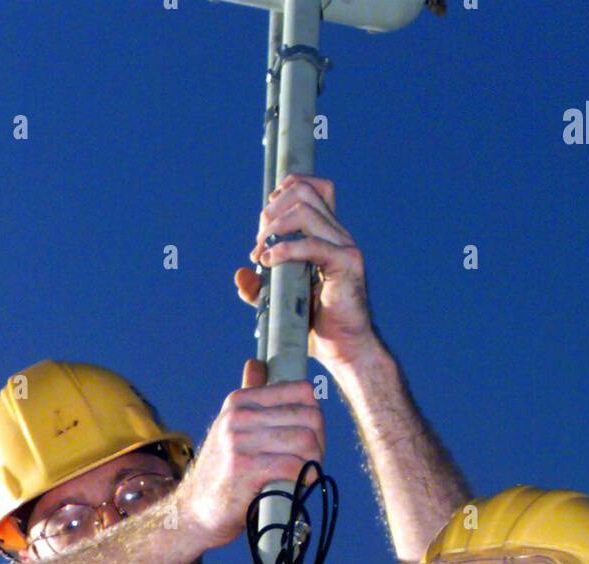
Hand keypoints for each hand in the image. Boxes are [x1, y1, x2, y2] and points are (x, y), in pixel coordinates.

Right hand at [180, 359, 324, 548]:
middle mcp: (238, 416)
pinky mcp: (246, 468)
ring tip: (306, 473)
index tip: (309, 438)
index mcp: (240, 401)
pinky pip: (293, 465)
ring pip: (305, 440)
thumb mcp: (231, 428)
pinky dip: (305, 477)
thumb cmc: (222, 473)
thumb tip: (256, 363)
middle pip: (309, 417)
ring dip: (314, 461)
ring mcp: (240, 441)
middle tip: (311, 460)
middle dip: (319, 441)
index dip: (315, 416)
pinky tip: (301, 485)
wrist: (195, 512)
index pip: (301, 391)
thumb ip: (248, 396)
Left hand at [236, 174, 375, 369]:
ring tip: (263, 254)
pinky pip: (311, 244)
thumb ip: (260, 287)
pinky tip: (270, 262)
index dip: (281, 194)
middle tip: (259, 244)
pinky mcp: (347, 264)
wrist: (343, 351)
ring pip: (305, 209)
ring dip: (275, 227)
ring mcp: (345, 246)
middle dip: (271, 211)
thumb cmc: (315, 327)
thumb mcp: (278, 303)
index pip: (309, 187)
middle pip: (303, 190)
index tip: (263, 229)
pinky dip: (284, 249)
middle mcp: (338, 234)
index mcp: (326, 235)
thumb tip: (241, 274)